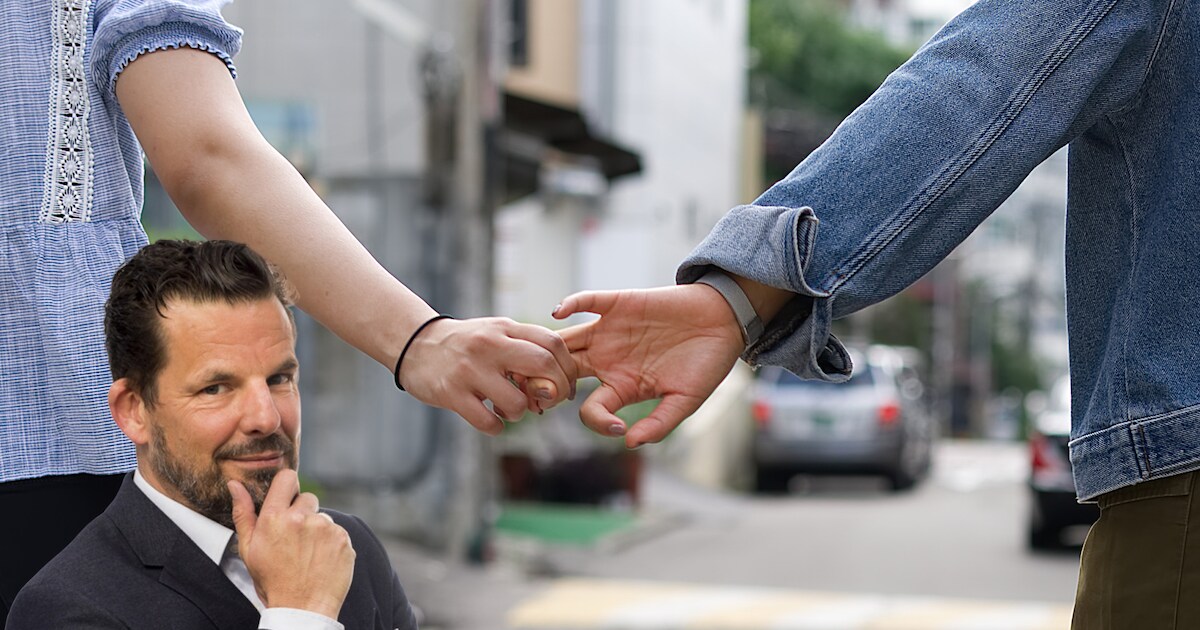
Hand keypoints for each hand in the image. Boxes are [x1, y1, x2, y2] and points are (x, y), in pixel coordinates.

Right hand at [228, 470, 353, 618]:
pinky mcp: (343, 539)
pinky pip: (337, 531)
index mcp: (274, 518)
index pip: (287, 478)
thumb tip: (235, 485)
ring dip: (317, 529)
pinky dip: (331, 542)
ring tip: (307, 554)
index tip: (286, 499)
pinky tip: (321, 559)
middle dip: (301, 512)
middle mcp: (302, 518)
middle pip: (307, 498)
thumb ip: (243, 513)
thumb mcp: (249, 549)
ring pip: (322, 517)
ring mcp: (325, 528)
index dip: (287, 487)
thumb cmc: (272, 581)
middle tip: (294, 538)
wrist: (302, 609)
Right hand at [397, 317, 576, 434]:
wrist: (415, 344)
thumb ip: (527, 348)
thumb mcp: (496, 333)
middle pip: (543, 366)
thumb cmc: (466, 344)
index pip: (553, 343)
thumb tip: (561, 379)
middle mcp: (489, 346)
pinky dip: (496, 426)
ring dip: (520, 413)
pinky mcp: (452, 394)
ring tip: (508, 409)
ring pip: (517, 402)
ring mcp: (470, 370)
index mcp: (504, 328)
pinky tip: (492, 419)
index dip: (567, 368)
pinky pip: (488, 422)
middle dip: (555, 390)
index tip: (566, 386)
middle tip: (547, 402)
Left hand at [553, 283, 744, 447]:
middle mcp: (608, 361)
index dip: (595, 422)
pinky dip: (569, 304)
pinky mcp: (617, 305)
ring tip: (538, 354)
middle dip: (547, 383)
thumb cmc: (707, 365)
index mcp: (622, 387)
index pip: (590, 409)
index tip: (617, 426)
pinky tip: (558, 312)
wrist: (723, 321)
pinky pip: (586, 302)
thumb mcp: (686, 401)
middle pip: (563, 374)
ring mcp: (609, 333)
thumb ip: (660, 424)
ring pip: (565, 340)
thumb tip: (630, 443)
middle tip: (539, 390)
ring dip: (548, 347)